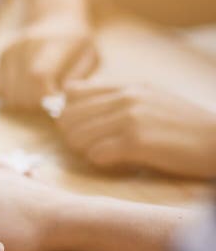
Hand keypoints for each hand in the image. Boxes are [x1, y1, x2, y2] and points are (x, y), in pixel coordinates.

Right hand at [0, 17, 97, 110]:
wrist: (57, 19)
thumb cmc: (78, 44)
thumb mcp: (90, 57)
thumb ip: (77, 78)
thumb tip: (60, 98)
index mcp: (56, 42)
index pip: (39, 75)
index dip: (45, 97)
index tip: (56, 102)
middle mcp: (29, 43)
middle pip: (22, 87)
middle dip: (35, 103)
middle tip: (47, 101)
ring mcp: (12, 49)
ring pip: (8, 92)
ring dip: (23, 102)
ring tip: (37, 95)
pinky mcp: (2, 56)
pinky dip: (10, 96)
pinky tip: (25, 89)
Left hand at [58, 81, 215, 177]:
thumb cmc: (182, 129)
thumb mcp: (149, 101)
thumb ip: (113, 99)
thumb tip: (67, 95)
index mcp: (127, 87)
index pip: (72, 93)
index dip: (71, 115)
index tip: (85, 129)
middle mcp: (126, 97)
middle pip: (67, 118)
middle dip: (74, 137)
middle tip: (96, 148)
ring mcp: (131, 118)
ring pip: (77, 137)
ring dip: (87, 152)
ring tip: (110, 156)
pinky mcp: (136, 141)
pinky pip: (95, 154)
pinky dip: (103, 163)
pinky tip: (121, 163)